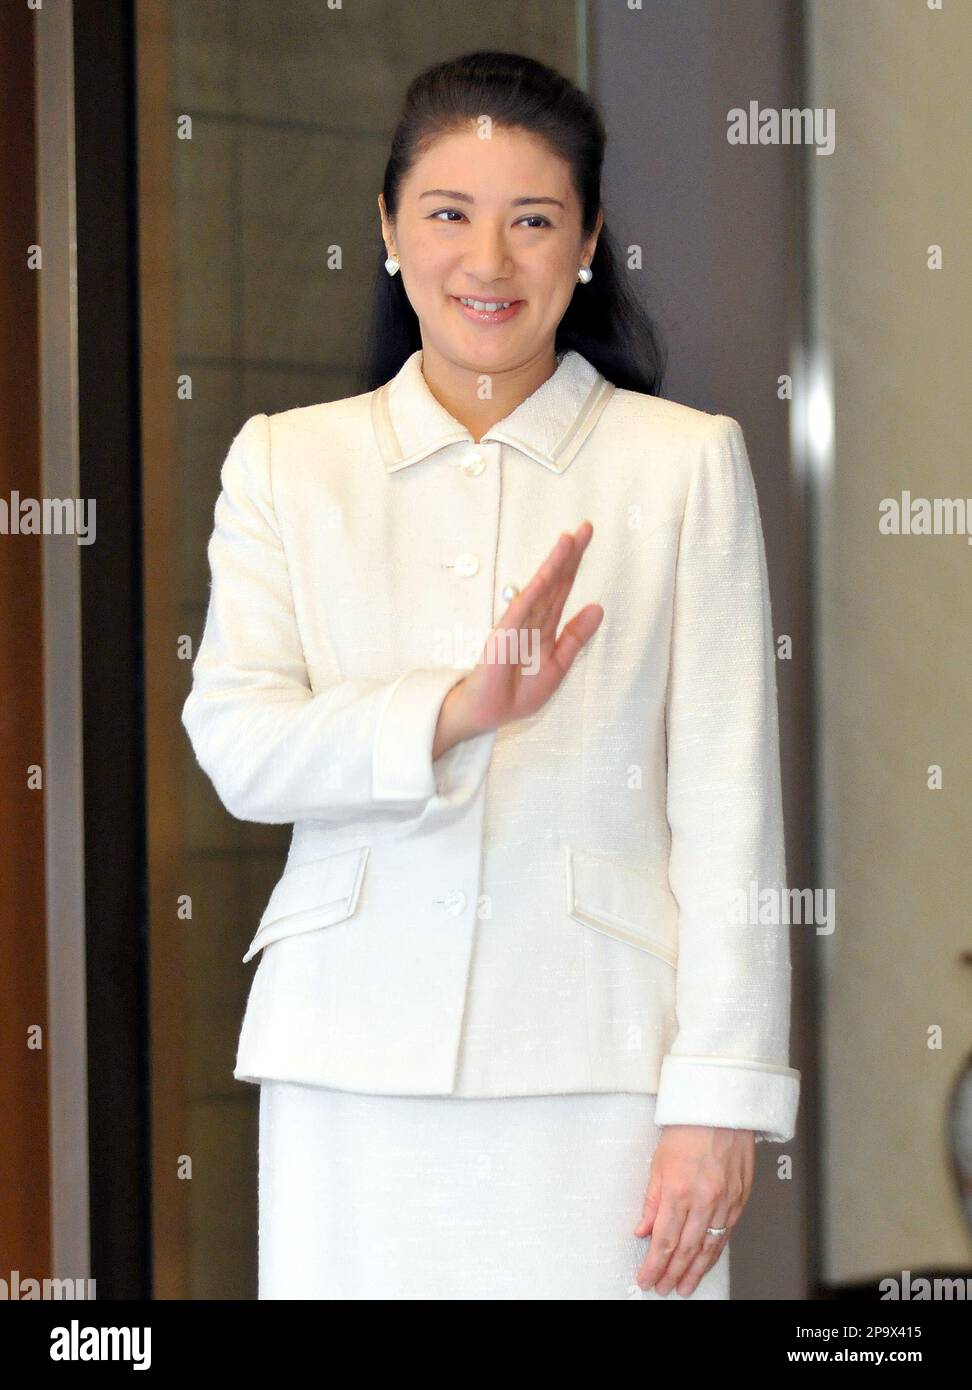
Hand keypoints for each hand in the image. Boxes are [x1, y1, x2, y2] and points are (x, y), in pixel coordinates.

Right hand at [440, 522, 602, 744]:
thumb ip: (576, 637)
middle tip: (586, 527)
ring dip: (554, 564)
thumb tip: (599, 607)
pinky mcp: (503, 636)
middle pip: (554, 582)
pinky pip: (521, 610)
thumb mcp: (558, 664)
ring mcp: (516, 625)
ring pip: (540, 589)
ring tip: (568, 540)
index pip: (562, 588)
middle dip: (570, 555)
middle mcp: (532, 619)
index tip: (586, 537)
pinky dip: (534, 592)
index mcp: (545, 626)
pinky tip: (546, 574)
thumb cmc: (518, 691)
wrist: (489, 712)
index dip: (575, 564)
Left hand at [633, 1125, 754, 1296]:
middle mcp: (703, 1200)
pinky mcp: (740, 1200)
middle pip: (685, 1249)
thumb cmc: (689, 1128)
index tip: (647, 1277)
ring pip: (708, 1248)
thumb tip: (643, 1230)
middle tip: (663, 1287)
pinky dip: (714, 1253)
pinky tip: (705, 1262)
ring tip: (684, 1286)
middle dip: (672, 1273)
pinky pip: (725, 1235)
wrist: (722, 1110)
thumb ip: (651, 1201)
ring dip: (694, 1271)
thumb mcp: (658, 1162)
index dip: (654, 1265)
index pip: (663, 1240)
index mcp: (679, 1190)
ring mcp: (725, 1202)